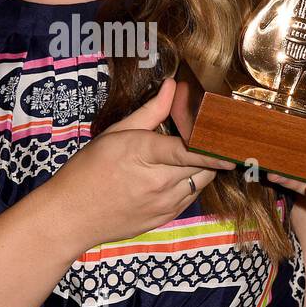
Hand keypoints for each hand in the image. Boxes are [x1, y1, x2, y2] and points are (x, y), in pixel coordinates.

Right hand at [44, 77, 235, 249]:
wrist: (71, 216)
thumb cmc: (87, 171)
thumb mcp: (115, 134)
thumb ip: (149, 112)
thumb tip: (172, 87)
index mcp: (144, 155)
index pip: (191, 150)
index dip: (215, 148)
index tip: (234, 144)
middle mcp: (159, 183)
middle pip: (203, 166)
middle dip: (209, 151)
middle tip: (207, 137)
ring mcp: (163, 205)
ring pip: (200, 182)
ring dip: (201, 168)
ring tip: (185, 156)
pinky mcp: (164, 219)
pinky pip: (189, 198)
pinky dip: (189, 184)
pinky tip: (172, 175)